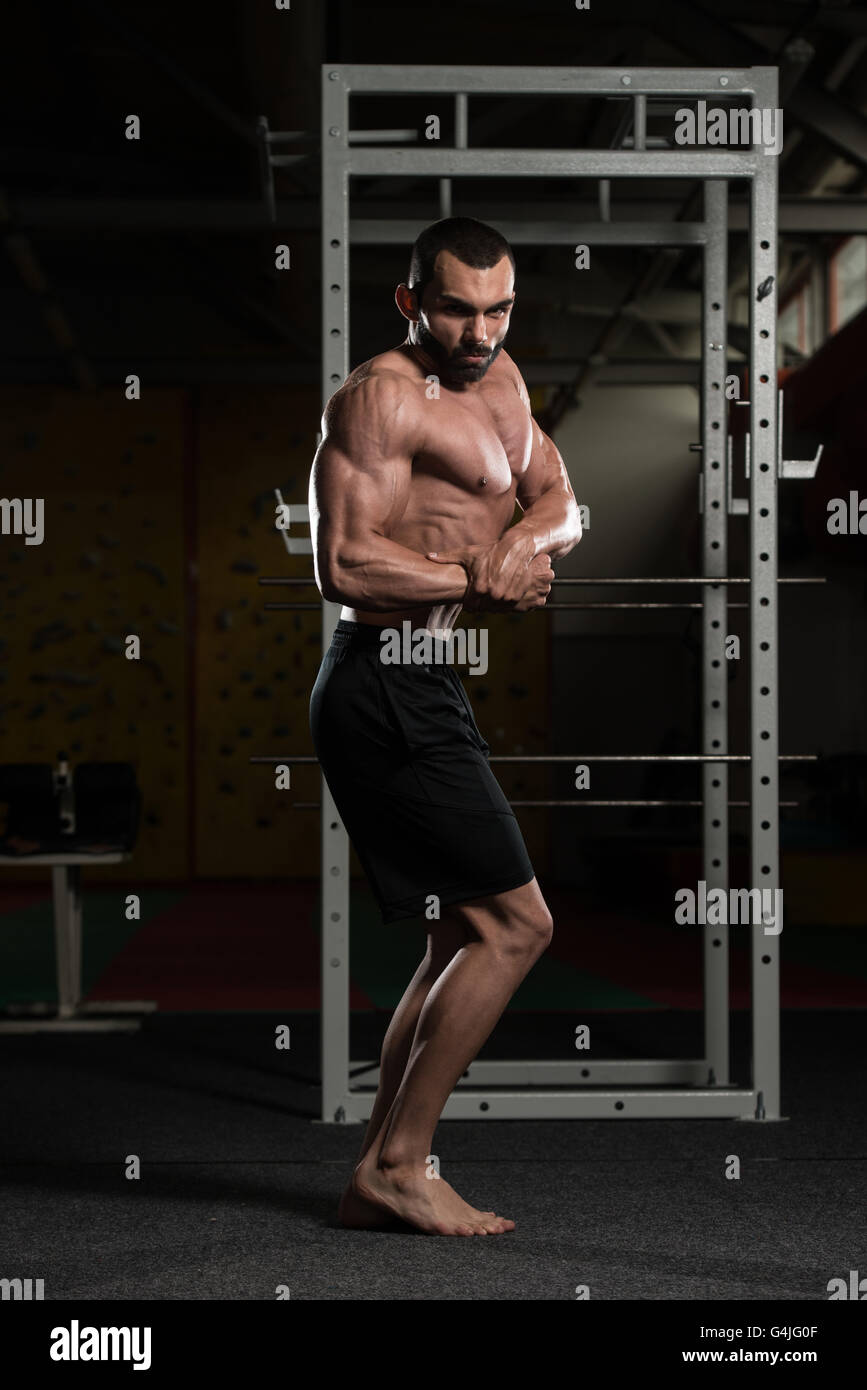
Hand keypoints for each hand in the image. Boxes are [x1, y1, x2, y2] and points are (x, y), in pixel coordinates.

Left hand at [428, 539, 552, 611]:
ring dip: (492, 605)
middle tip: (482, 595)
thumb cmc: (490, 551)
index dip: (469, 603)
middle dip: (481, 603)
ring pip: (495, 609)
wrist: (517, 548)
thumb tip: (428, 556)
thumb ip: (447, 557)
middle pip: (482, 608)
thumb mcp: (467, 553)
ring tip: (492, 594)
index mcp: (479, 587)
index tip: (471, 597)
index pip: (470, 606)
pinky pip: (507, 607)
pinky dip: (504, 604)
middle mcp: (493, 594)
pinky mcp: (517, 596)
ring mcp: (506, 596)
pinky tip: (501, 594)